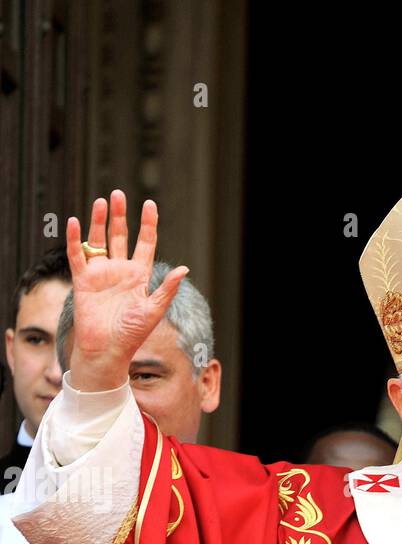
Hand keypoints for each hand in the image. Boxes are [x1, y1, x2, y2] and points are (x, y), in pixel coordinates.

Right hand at [66, 191, 188, 391]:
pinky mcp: (83, 280)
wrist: (107, 350)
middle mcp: (120, 271)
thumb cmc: (132, 334)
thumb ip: (166, 289)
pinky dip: (75, 240)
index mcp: (139, 276)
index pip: (145, 243)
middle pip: (120, 236)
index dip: (148, 224)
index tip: (150, 204)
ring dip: (99, 221)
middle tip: (119, 194)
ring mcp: (101, 274)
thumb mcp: (153, 310)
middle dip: (120, 215)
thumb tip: (184, 270)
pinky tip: (76, 222)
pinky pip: (77, 255)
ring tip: (102, 202)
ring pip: (99, 240)